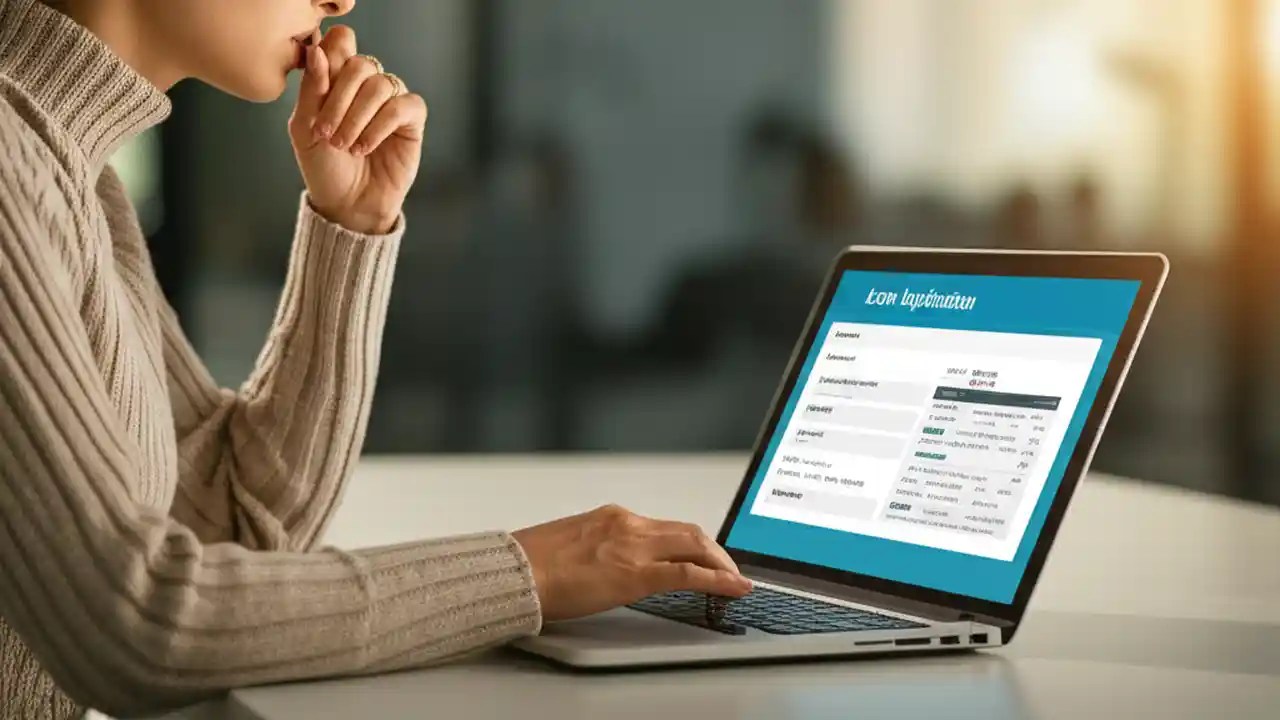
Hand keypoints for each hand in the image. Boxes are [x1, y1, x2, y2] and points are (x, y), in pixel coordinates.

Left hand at [288, 25, 428, 234]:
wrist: (348, 203)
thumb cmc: (324, 167)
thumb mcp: (304, 128)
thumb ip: (312, 88)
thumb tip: (319, 51)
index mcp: (338, 78)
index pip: (341, 42)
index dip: (331, 57)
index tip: (318, 88)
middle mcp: (366, 85)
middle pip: (360, 64)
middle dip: (340, 100)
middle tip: (327, 134)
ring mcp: (391, 101)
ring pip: (380, 85)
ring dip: (358, 117)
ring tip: (346, 146)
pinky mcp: (412, 121)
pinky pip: (402, 107)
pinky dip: (380, 126)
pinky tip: (366, 146)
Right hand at [512, 504, 753, 622]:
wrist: (516, 573)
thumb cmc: (532, 564)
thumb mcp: (573, 545)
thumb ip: (600, 549)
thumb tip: (612, 564)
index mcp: (612, 517)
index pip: (665, 527)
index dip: (691, 542)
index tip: (703, 554)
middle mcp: (628, 524)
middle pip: (688, 532)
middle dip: (715, 551)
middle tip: (728, 569)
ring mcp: (634, 547)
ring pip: (695, 546)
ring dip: (720, 563)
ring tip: (734, 580)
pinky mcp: (636, 574)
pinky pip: (689, 574)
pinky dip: (718, 579)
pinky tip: (733, 588)